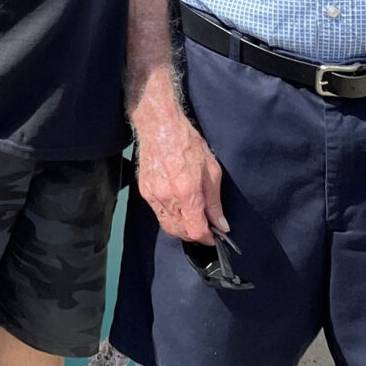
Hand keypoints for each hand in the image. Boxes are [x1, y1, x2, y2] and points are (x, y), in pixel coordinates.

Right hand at [133, 108, 226, 244]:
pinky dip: (170, 215)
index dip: (207, 238)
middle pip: (180, 232)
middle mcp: (167, 197)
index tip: (214, 236)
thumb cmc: (188, 143)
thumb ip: (215, 202)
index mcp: (187, 193)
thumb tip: (221, 225)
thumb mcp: (211, 171)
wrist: (160, 126)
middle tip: (205, 226)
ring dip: (181, 227)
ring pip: (167, 225)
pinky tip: (178, 204)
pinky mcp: (144, 191)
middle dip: (194, 234)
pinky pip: (158, 213)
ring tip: (192, 216)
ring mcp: (153, 195)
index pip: (196, 231)